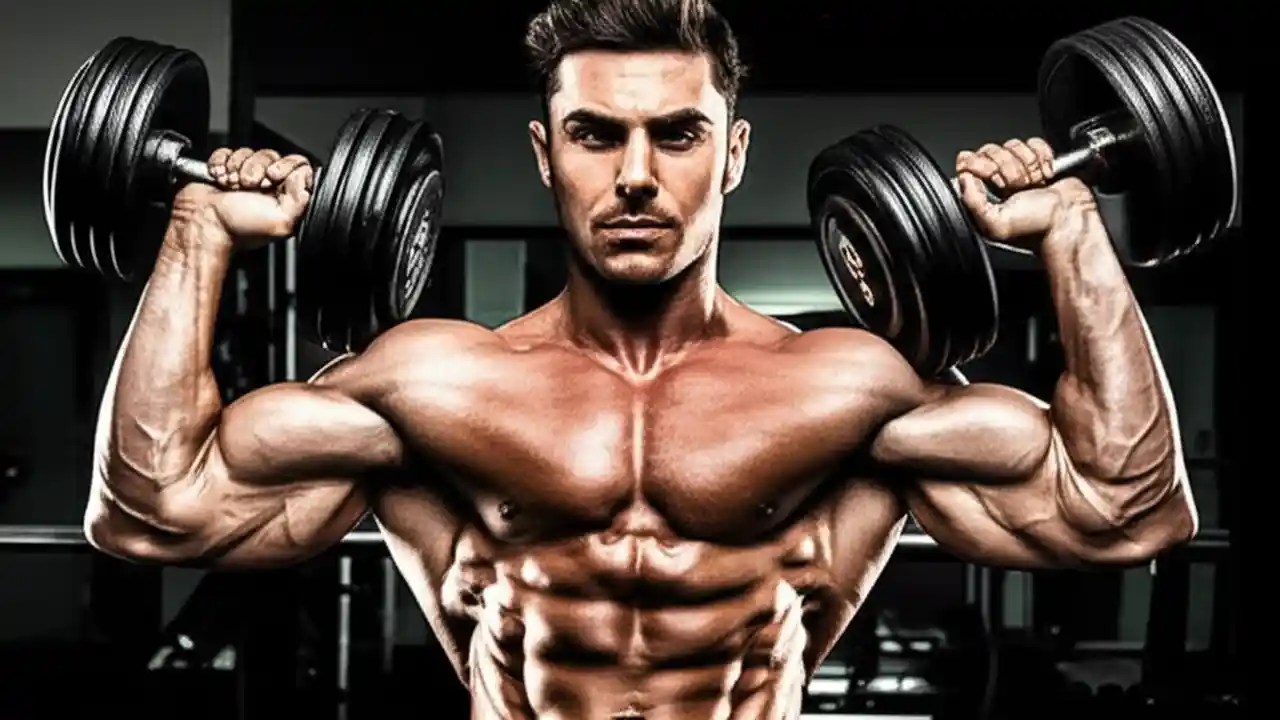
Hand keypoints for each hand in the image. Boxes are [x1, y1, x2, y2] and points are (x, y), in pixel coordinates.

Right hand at [175, 147, 313, 249]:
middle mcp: (267, 185)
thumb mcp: (281, 223)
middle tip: (248, 185)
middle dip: (257, 168)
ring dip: (237, 167)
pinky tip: (219, 179)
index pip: (296, 165)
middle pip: (271, 155)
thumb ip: (300, 201)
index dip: (284, 167)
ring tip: (231, 186)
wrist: (202, 224)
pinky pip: (227, 151)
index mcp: (284, 196)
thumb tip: (304, 177)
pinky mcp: (224, 168)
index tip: (272, 177)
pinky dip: (221, 162)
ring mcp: (244, 175)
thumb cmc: (237, 229)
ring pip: (249, 152)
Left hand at [955, 138, 1093, 248]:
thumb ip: (972, 201)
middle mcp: (998, 180)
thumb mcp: (995, 224)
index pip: (969, 162)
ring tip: (1034, 185)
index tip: (996, 180)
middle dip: (1008, 169)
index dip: (982, 166)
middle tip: (1018, 188)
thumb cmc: (1036, 229)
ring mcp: (1020, 169)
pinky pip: (1034, 143)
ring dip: (1028, 166)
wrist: (1071, 222)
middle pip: (991, 150)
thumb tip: (963, 176)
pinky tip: (1045, 176)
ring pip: (1014, 145)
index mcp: (982, 194)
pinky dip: (1043, 157)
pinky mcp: (1040, 160)